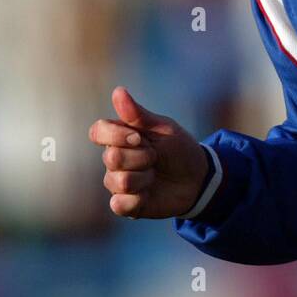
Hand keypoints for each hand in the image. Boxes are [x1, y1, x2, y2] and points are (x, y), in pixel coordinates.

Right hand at [88, 87, 210, 218]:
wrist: (198, 179)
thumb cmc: (179, 149)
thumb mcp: (163, 128)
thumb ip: (138, 115)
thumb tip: (118, 91)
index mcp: (119, 136)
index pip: (98, 131)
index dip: (116, 135)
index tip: (139, 136)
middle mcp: (114, 159)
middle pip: (111, 157)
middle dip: (141, 157)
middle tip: (156, 157)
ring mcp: (118, 183)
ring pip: (118, 181)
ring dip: (144, 177)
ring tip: (155, 175)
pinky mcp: (125, 205)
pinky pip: (119, 204)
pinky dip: (138, 199)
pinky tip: (149, 194)